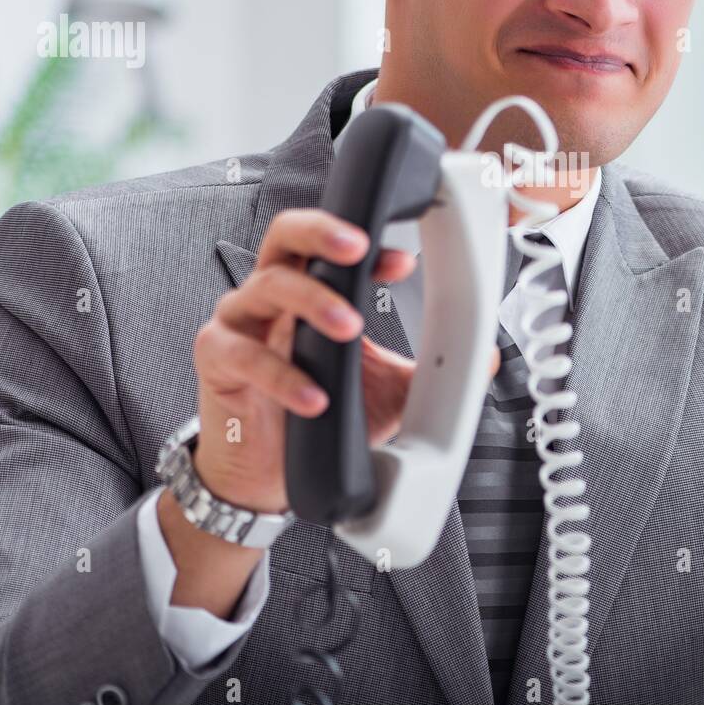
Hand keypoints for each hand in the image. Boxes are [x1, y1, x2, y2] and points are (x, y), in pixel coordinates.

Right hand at [191, 207, 498, 515]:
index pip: (332, 243)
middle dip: (323, 232)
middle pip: (285, 236)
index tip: (403, 258)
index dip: (364, 238)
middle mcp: (272, 295)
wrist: (265, 472)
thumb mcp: (383, 390)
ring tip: (350, 327)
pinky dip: (283, 375)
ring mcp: (240, 323)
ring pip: (266, 286)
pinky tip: (314, 396)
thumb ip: (428, 370)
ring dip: (313, 302)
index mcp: (312, 289)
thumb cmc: (314, 415)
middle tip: (359, 247)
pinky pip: (244, 355)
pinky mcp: (216, 361)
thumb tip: (487, 361)